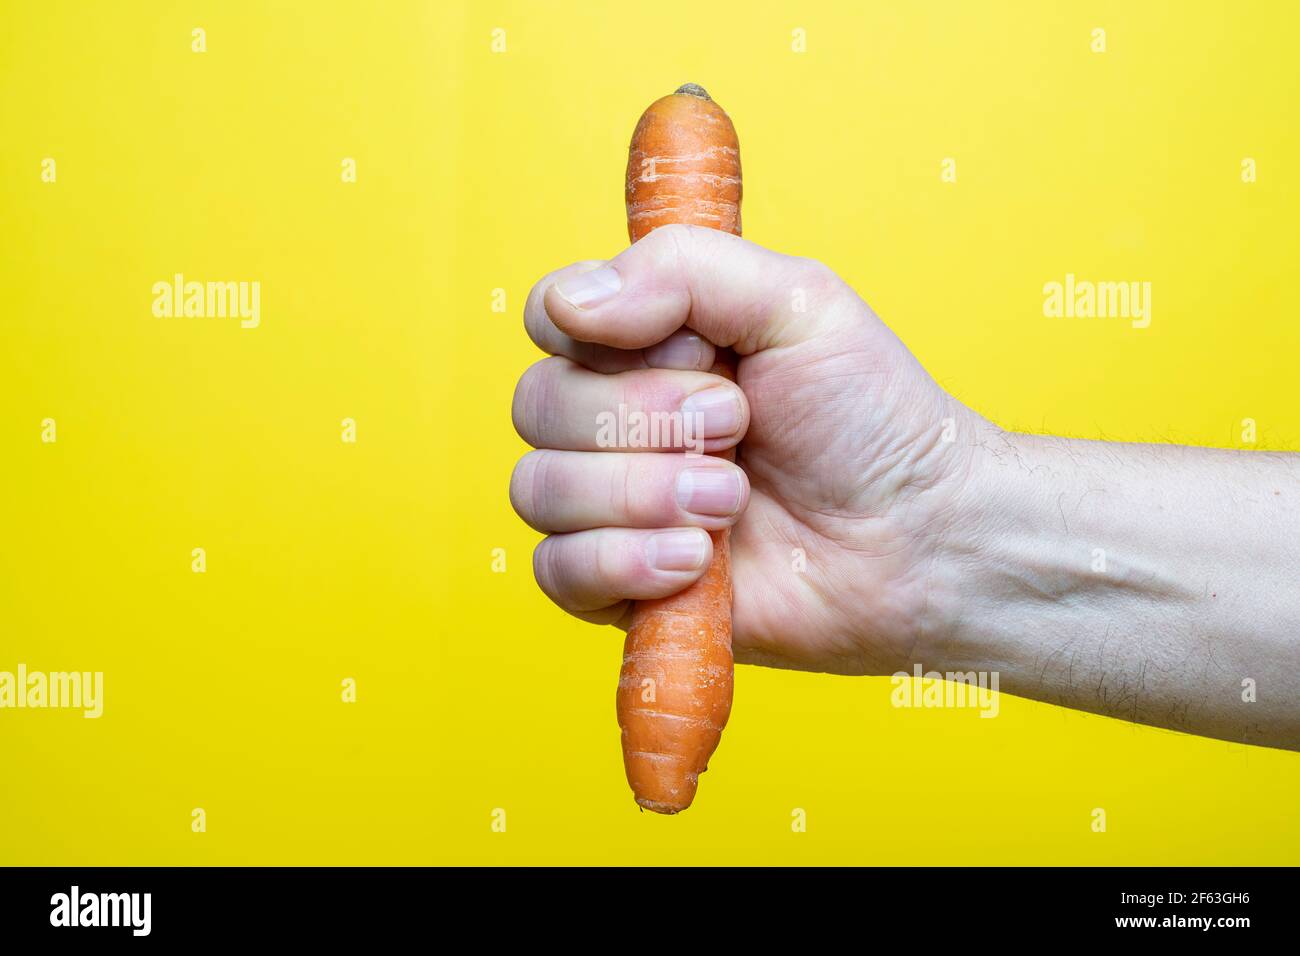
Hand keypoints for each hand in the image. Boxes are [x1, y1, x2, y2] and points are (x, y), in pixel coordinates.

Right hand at [511, 224, 981, 674]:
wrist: (918, 537)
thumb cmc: (868, 417)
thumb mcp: (794, 301)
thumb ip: (680, 270)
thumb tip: (568, 307)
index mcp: (648, 344)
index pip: (551, 316)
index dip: (604, 333)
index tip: (695, 344)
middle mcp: (618, 420)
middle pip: (538, 404)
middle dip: (645, 419)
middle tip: (738, 426)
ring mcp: (614, 506)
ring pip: (540, 489)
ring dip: (643, 493)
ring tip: (733, 501)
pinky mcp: (621, 587)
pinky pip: (558, 572)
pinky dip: (626, 561)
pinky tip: (697, 561)